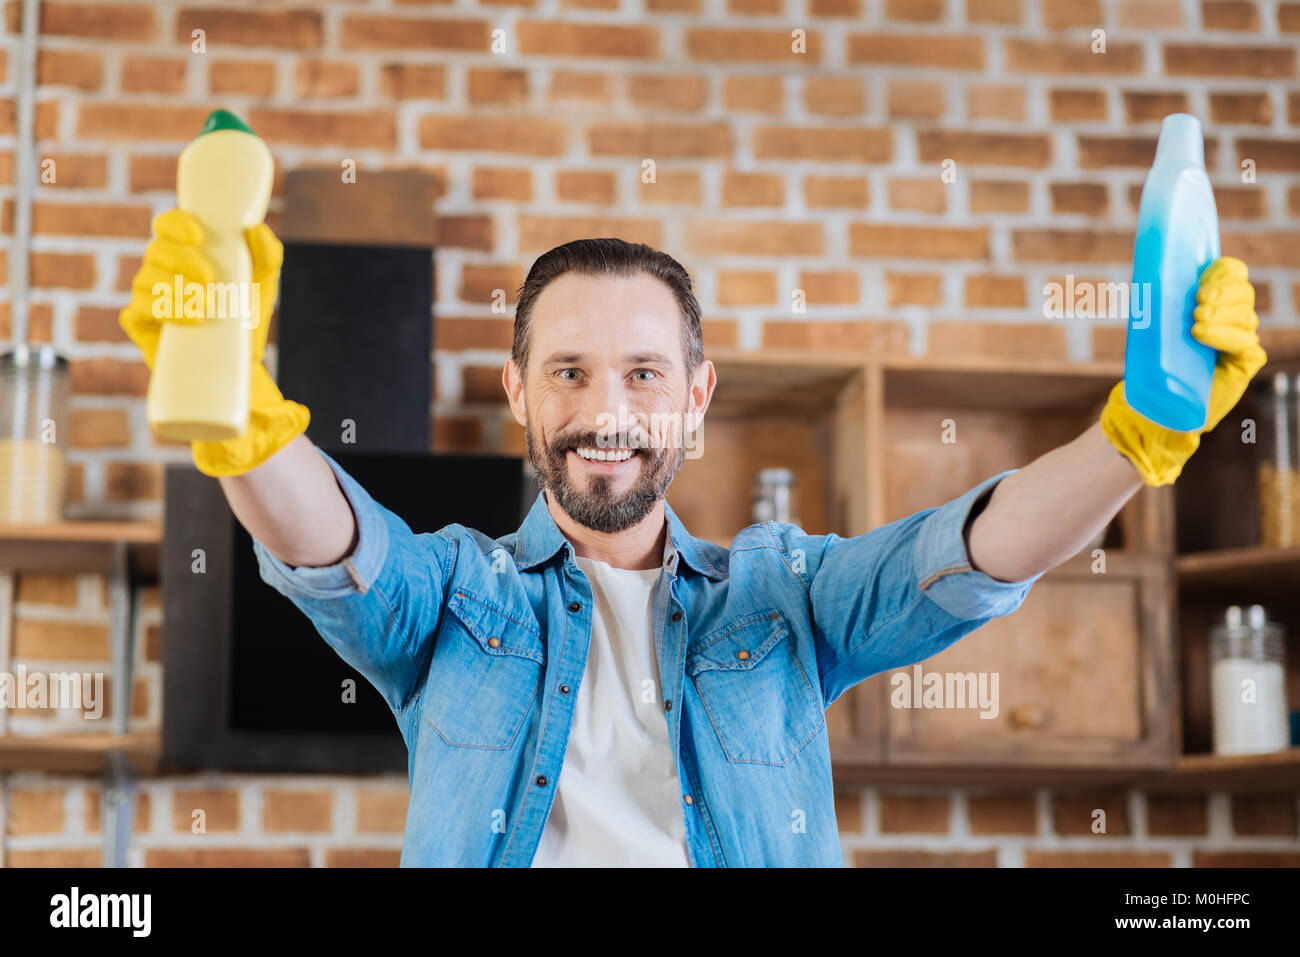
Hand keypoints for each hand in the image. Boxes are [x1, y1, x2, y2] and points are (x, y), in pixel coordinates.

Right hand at [119, 210, 308, 475]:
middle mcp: (161, 269)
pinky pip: (137, 310)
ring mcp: (148, 296)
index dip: (176, 224)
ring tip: (207, 306)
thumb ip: (267, 251)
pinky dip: (163, 312)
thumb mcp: (264, 280)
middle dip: (183, 260)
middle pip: (156, 250)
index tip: (199, 236)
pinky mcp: (141, 325)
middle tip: (212, 278)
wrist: (242, 362)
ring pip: (146, 280)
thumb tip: (254, 228)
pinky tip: (191, 320)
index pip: (167, 225)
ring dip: (176, 289)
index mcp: (185, 250)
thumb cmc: (247, 314)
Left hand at [1099, 256, 1266, 485]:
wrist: (1162, 405)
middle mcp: (1234, 316)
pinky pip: (1245, 345)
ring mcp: (1242, 338)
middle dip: (1221, 294)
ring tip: (1195, 324)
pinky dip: (1226, 338)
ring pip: (1244, 317)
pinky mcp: (1245, 362)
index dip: (1221, 273)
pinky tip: (1204, 336)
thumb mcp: (1153, 328)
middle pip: (1241, 292)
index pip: (1231, 272)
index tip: (1199, 284)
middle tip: (1196, 307)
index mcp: (1215, 299)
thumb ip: (1152, 305)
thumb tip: (1137, 281)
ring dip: (1221, 317)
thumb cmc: (1157, 362)